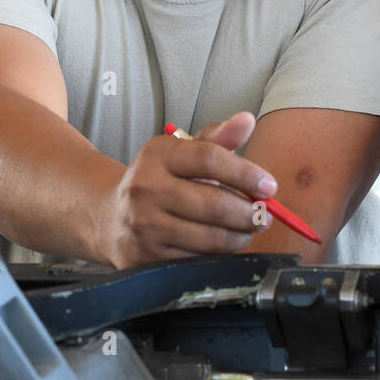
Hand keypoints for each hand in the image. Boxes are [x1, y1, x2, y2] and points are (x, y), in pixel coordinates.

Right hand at [100, 112, 275, 267]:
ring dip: (239, 237)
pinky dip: (217, 255)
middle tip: (265, 216)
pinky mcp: (143, 258)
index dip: (246, 174)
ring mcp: (142, 226)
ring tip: (248, 230)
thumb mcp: (183, 153)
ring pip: (210, 238)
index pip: (210, 159)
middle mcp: (145, 188)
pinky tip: (222, 246)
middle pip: (214, 204)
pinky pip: (196, 260)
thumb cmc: (160, 180)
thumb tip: (248, 120)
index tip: (269, 187)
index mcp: (157, 154)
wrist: (109, 216)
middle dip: (250, 213)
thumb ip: (218, 138)